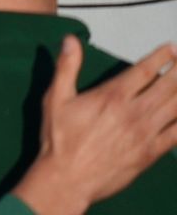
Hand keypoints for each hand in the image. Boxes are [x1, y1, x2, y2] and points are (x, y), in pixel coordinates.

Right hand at [11, 36, 176, 214]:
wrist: (68, 178)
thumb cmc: (59, 138)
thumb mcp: (55, 99)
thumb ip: (66, 67)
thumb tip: (71, 40)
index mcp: (112, 96)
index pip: (145, 71)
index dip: (162, 57)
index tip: (171, 48)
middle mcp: (134, 112)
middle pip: (168, 86)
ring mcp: (146, 133)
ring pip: (176, 107)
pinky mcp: (151, 153)